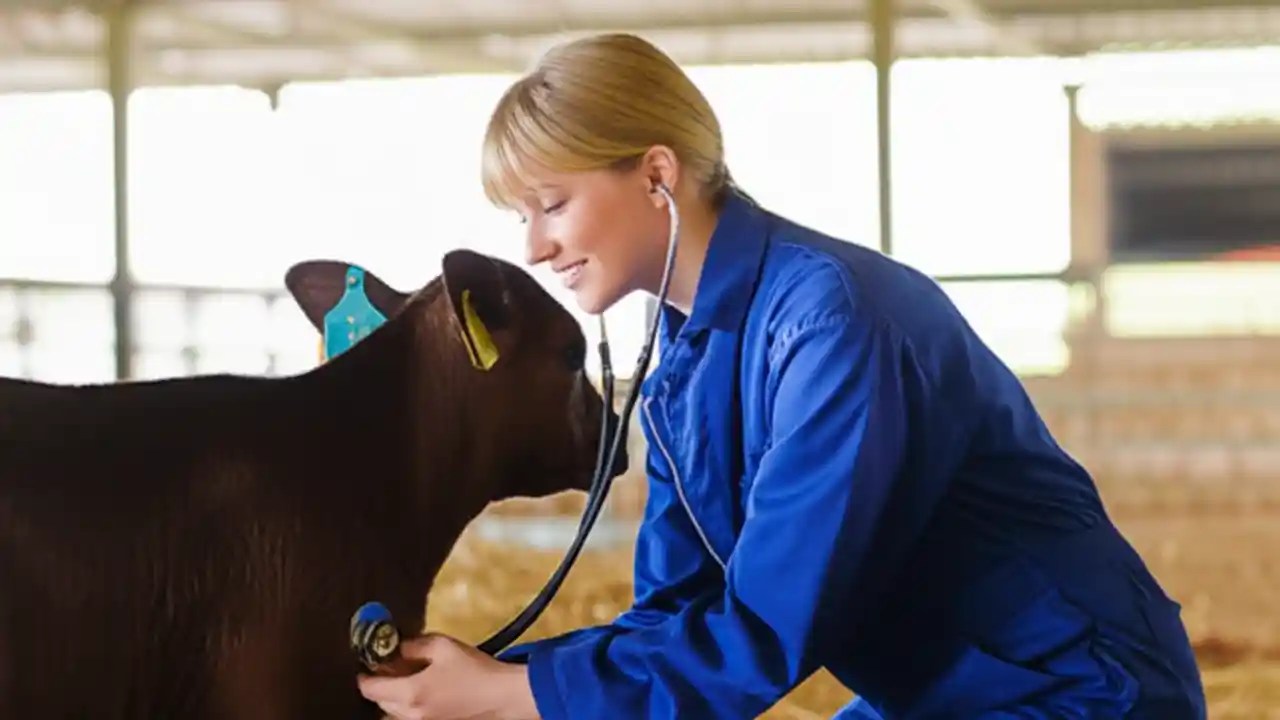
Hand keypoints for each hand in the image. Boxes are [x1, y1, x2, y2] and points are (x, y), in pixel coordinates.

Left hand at [357, 633, 539, 719]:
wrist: (502, 696)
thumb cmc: (473, 669)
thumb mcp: (442, 646)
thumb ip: (413, 645)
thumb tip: (397, 648)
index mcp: (410, 694)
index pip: (370, 689)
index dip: (364, 676)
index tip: (365, 664)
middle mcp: (411, 714)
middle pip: (380, 703)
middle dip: (380, 685)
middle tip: (388, 667)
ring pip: (394, 713)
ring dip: (393, 697)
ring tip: (406, 679)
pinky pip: (410, 716)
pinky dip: (408, 704)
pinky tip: (422, 690)